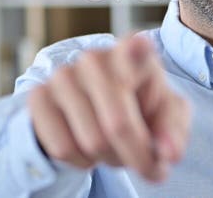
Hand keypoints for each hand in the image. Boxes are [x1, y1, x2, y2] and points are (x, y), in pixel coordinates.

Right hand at [27, 36, 190, 181]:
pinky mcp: (38, 97)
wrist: (98, 109)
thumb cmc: (140, 107)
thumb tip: (168, 153)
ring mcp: (64, 75)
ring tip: (117, 150)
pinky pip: (63, 148)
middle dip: (137, 156)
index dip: (134, 54)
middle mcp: (96, 58)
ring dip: (110, 159)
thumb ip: (173, 131)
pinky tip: (89, 149)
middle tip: (147, 166)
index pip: (135, 47)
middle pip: (118, 124)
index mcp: (135, 52)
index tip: (136, 55)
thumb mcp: (166, 116)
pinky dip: (81, 162)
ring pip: (92, 142)